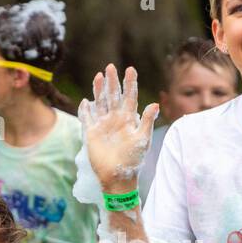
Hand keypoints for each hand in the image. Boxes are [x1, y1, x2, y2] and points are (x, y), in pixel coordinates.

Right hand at [77, 63, 159, 193]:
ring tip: (98, 75)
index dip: (130, 83)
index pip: (130, 97)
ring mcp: (103, 125)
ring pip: (101, 102)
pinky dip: (85, 110)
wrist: (117, 175)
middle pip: (113, 95)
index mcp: (129, 119)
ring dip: (99, 90)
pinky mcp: (91, 133)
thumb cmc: (133, 159)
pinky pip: (87, 118)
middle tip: (111, 66)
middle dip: (112, 81)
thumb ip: (147, 121)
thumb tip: (155, 104)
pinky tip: (85, 101)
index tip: (130, 69)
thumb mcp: (142, 139)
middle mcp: (116, 119)